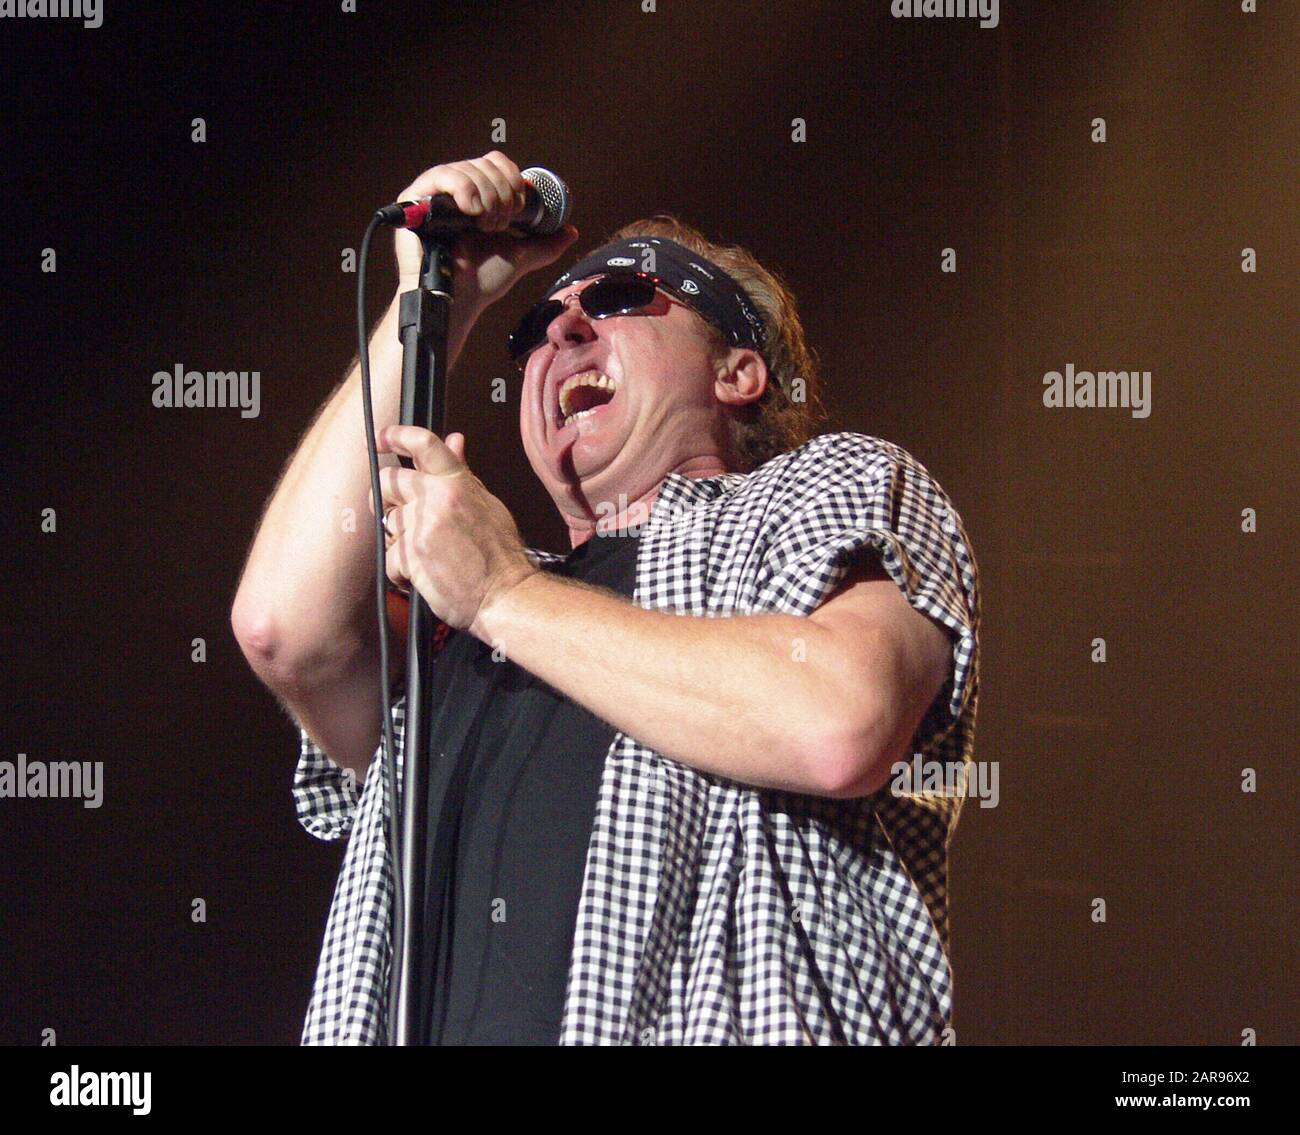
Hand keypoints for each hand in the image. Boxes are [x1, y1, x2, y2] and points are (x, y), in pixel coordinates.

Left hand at [372, 425, 536, 634]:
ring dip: (399, 539)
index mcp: (457, 482)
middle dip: (385, 496)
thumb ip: (463, 474)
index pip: (423, 444)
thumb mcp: (487, 504)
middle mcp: (437, 498)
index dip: (395, 436)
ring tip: (425, 554)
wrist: (504, 594)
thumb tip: (454, 440)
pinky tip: (421, 575)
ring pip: (386, 522)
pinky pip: (389, 557)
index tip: (379, 439)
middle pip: (387, 480)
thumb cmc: (499, 554)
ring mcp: (422, 525)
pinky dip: (401, 570)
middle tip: (396, 512)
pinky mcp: (411, 554)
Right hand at [392, 151, 578, 311]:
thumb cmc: (482, 280)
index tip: (518, 209)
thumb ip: (545, 242)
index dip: (513, 180)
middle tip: (499, 224)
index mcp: (477, 196)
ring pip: (468, 168)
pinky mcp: (414, 198)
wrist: (459, 299)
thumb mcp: (521, 256)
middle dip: (502, 194)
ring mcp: (434, 193)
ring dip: (486, 198)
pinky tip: (470, 212)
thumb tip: (571, 231)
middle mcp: (455, 191)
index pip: (497, 163)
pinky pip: (442, 175)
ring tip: (484, 226)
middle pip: (485, 163)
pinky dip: (464, 189)